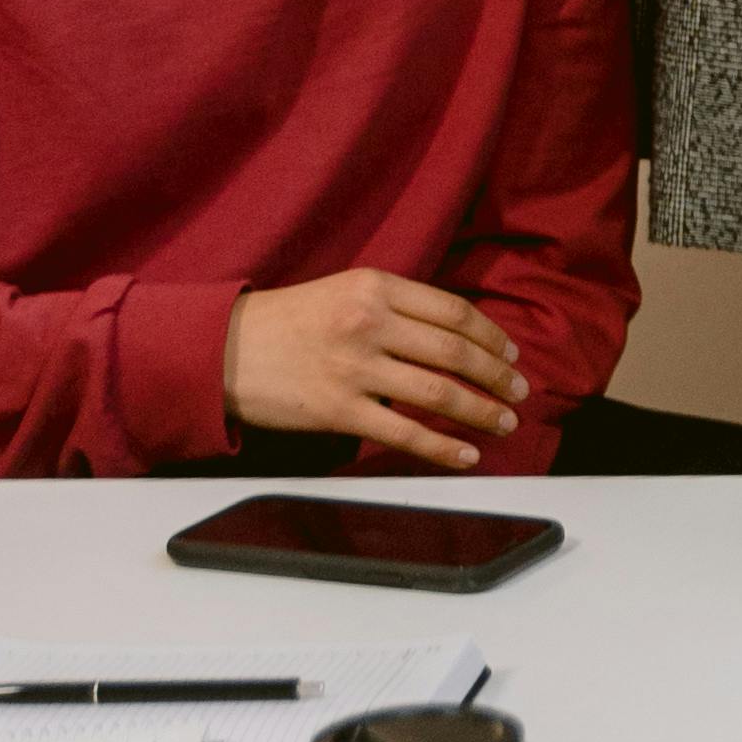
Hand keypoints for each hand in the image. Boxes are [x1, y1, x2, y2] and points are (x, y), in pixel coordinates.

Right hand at [223, 273, 528, 471]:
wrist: (222, 350)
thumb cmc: (286, 322)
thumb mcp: (343, 291)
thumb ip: (395, 306)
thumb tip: (453, 336)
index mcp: (374, 286)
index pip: (453, 311)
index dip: (490, 335)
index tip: (511, 352)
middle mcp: (369, 323)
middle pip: (455, 352)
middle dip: (497, 375)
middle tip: (520, 391)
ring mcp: (354, 368)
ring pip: (438, 393)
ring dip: (481, 411)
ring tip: (504, 422)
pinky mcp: (338, 411)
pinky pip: (404, 433)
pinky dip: (442, 447)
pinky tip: (466, 455)